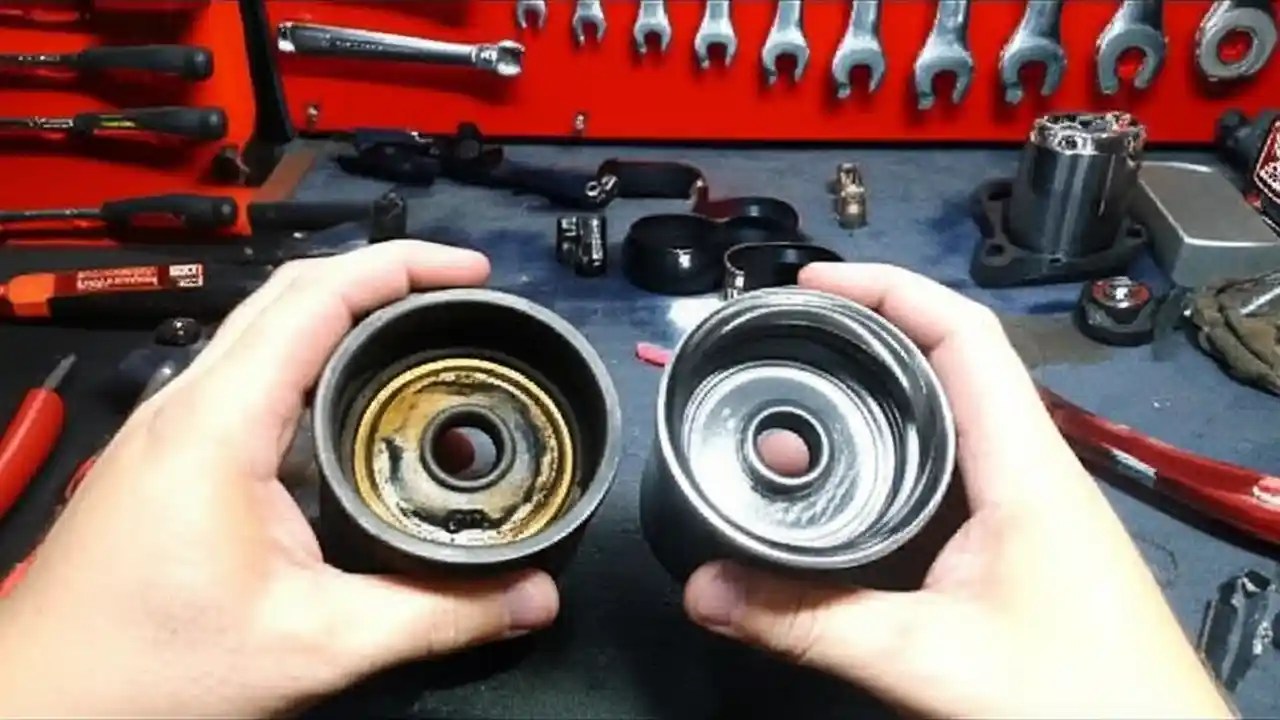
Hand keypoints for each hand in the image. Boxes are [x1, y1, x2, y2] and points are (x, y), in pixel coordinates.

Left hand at [0, 242, 558, 717]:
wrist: (41, 705)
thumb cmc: (152, 672)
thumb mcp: (316, 644)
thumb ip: (437, 616)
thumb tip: (533, 597)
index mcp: (219, 423)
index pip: (318, 297)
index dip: (403, 266)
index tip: (472, 272)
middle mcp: (187, 404)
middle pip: (291, 292)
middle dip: (383, 273)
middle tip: (461, 293)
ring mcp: (169, 425)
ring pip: (264, 328)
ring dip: (344, 311)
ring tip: (421, 331)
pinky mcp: (167, 454)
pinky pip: (248, 373)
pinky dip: (312, 358)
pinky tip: (355, 403)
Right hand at [684, 264, 1229, 718]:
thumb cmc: (1078, 699)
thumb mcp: (925, 657)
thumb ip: (810, 623)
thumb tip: (709, 591)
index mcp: (1023, 466)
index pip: (961, 334)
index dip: (886, 290)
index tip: (811, 285)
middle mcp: (1030, 469)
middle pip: (946, 362)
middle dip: (863, 336)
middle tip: (785, 339)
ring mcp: (1028, 504)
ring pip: (946, 419)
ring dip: (876, 397)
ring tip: (799, 400)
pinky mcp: (1019, 541)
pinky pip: (948, 470)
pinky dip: (891, 455)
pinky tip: (845, 485)